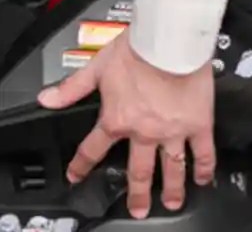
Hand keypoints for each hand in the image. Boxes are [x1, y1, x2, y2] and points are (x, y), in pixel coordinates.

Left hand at [37, 32, 216, 217]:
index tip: (77, 175)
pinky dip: (204, 168)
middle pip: (138, 172)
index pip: (93, 150)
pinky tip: (203, 177)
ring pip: (172, 169)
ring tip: (171, 203)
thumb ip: (72, 87)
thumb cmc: (138, 49)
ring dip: (171, 189)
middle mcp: (144, 132)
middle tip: (138, 209)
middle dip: (135, 195)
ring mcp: (172, 132)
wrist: (170, 41)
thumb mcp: (97, 66)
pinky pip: (203, 153)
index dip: (81, 166)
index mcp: (118, 119)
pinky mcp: (198, 124)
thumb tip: (47, 98)